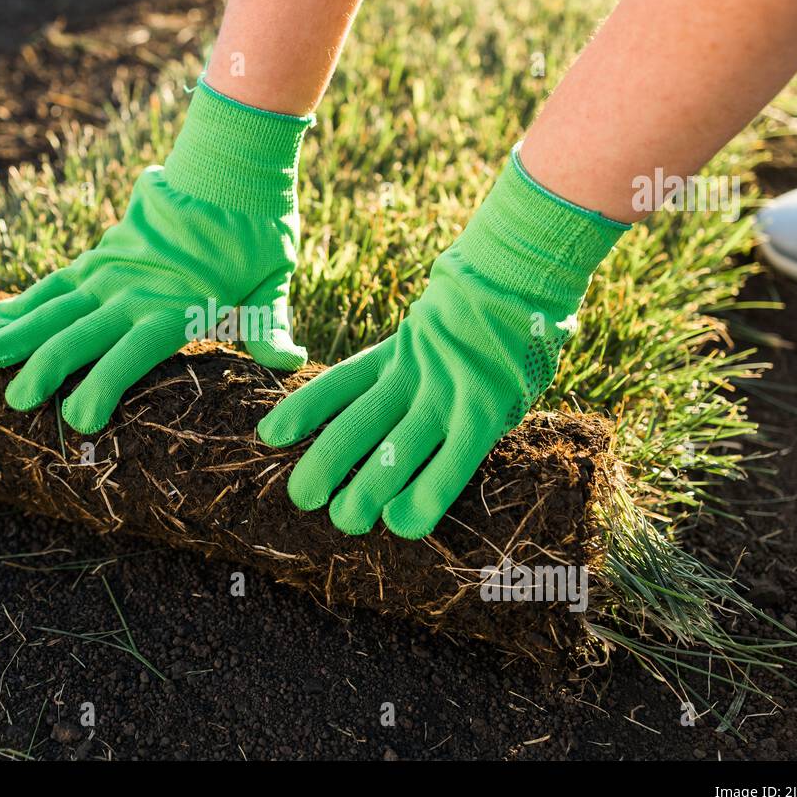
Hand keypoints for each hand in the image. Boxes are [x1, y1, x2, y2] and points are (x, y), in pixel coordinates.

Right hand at [0, 80, 313, 432]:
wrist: (231, 169)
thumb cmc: (257, 237)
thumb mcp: (273, 284)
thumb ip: (269, 327)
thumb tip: (290, 361)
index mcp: (177, 307)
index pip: (134, 353)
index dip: (105, 386)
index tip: (80, 420)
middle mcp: (135, 291)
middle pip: (83, 333)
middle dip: (47, 368)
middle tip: (16, 401)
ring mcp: (112, 271)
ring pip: (58, 307)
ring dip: (21, 333)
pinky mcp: (101, 255)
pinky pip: (55, 282)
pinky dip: (24, 300)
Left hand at [258, 148, 626, 538]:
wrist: (527, 272)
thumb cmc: (483, 309)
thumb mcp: (433, 326)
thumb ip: (408, 358)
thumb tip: (375, 393)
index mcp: (397, 350)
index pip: (339, 383)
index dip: (303, 410)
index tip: (268, 436)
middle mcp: (415, 372)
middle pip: (359, 424)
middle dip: (327, 464)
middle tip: (302, 497)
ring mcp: (450, 391)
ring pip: (398, 449)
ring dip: (368, 490)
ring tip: (344, 520)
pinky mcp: (487, 411)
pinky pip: (454, 463)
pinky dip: (427, 496)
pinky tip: (401, 524)